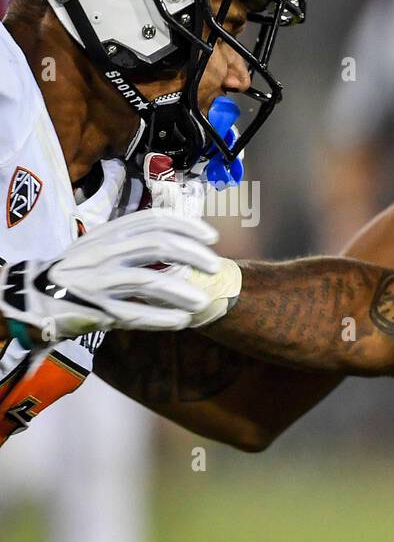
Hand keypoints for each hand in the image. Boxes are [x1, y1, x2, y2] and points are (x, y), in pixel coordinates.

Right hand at [0, 208, 221, 346]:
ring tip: (202, 302)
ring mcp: (97, 280)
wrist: (30, 297)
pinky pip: (134, 313)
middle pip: (157, 245)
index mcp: (107, 234)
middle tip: (215, 267)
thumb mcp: (100, 247)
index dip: (186, 225)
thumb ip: (133, 244)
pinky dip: (161, 318)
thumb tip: (181, 246)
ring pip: (148, 280)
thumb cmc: (77, 274)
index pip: (152, 219)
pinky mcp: (94, 309)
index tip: (211, 237)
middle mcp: (102, 252)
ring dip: (181, 291)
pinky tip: (181, 321)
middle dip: (193, 254)